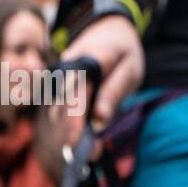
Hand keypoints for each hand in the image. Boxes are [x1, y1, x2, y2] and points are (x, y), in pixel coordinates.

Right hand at [62, 16, 144, 139]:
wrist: (107, 32)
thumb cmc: (123, 52)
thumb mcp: (130, 69)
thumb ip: (114, 92)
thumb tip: (99, 120)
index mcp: (88, 60)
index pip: (75, 93)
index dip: (73, 120)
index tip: (74, 143)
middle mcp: (67, 69)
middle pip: (62, 107)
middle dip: (73, 133)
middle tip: (91, 154)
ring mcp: (59, 79)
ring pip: (58, 112)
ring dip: (71, 133)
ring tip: (92, 150)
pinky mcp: (57, 89)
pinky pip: (60, 111)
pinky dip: (70, 125)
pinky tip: (84, 137)